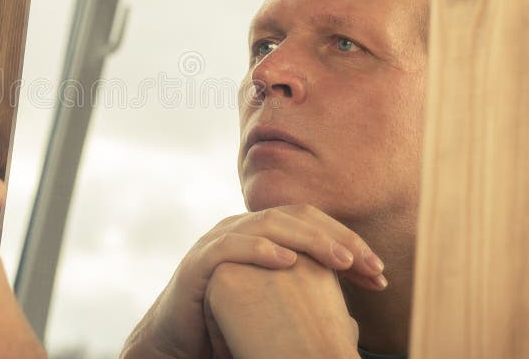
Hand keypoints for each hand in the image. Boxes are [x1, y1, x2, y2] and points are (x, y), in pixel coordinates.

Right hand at [120, 204, 384, 358]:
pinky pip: (230, 247)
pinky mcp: (199, 262)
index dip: (349, 241)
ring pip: (268, 225)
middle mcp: (242, 229)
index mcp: (263, 235)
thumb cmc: (229, 325)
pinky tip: (287, 260)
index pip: (313, 223)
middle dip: (339, 239)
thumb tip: (357, 322)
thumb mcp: (274, 309)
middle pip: (297, 218)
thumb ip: (304, 301)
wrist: (179, 342)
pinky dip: (260, 250)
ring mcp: (219, 241)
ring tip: (342, 260)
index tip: (380, 274)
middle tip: (372, 265)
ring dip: (310, 240)